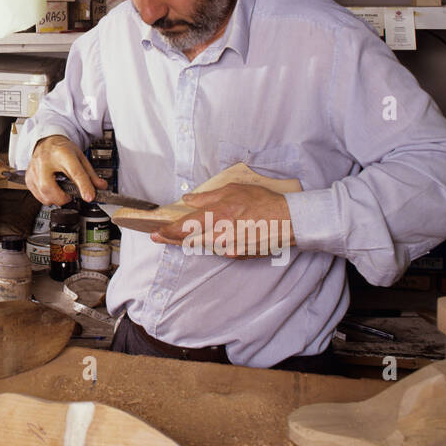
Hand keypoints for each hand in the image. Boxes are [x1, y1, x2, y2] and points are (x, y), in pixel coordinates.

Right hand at [27, 135, 105, 206]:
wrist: (47, 141)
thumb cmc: (62, 149)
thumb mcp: (80, 158)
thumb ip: (91, 175)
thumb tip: (101, 187)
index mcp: (62, 153)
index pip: (74, 172)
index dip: (83, 186)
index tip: (90, 197)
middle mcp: (45, 160)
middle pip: (48, 187)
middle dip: (61, 198)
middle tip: (69, 196)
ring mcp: (34, 169)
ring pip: (42, 194)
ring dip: (55, 199)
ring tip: (61, 191)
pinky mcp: (29, 177)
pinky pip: (37, 195)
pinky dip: (46, 197)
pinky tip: (52, 189)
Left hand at [149, 183, 294, 257]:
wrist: (288, 220)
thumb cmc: (262, 201)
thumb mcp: (233, 190)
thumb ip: (207, 197)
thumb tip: (188, 200)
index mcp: (218, 216)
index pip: (185, 227)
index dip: (168, 230)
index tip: (156, 230)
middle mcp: (221, 235)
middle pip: (189, 241)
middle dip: (172, 238)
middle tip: (158, 236)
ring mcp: (230, 248)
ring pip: (202, 246)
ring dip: (189, 241)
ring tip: (176, 236)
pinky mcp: (238, 255)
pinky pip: (218, 250)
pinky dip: (209, 244)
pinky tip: (206, 238)